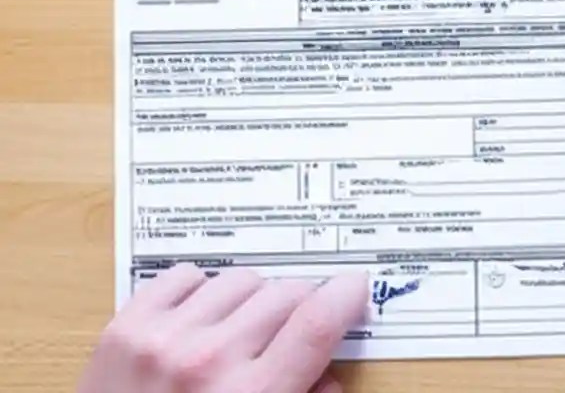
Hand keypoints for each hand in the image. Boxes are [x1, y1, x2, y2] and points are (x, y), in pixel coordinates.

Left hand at [78, 264, 367, 392]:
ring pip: (240, 278)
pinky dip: (199, 291)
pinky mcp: (125, 328)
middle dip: (298, 308)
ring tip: (236, 333)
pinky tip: (197, 322)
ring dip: (249, 300)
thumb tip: (328, 376)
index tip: (352, 290)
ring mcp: (163, 340)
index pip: (318, 322)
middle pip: (286, 293)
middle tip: (288, 333)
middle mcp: (209, 361)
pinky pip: (184, 275)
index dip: (345, 297)